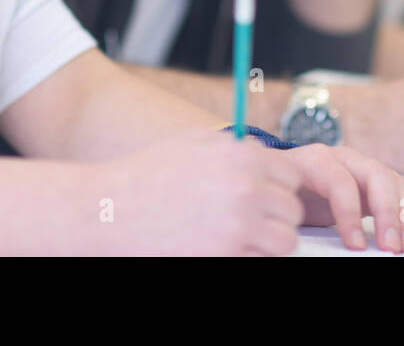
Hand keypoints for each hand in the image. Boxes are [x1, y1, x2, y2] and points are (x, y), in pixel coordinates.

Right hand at [95, 129, 303, 255]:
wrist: (110, 210)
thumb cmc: (147, 174)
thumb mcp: (193, 142)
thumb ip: (235, 146)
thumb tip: (264, 154)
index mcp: (242, 155)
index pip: (292, 175)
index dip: (278, 187)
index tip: (262, 197)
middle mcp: (246, 187)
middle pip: (293, 209)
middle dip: (276, 216)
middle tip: (251, 221)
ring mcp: (238, 224)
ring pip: (286, 240)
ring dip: (269, 242)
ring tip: (244, 239)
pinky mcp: (226, 254)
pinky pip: (262, 261)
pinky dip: (251, 257)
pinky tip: (228, 249)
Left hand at [272, 143, 403, 252]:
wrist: (279, 178)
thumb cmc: (278, 190)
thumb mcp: (275, 197)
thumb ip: (284, 210)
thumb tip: (287, 232)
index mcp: (315, 160)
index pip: (339, 181)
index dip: (348, 213)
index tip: (354, 245)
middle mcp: (345, 158)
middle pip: (376, 176)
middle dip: (387, 213)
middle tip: (391, 246)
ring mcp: (364, 168)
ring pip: (395, 183)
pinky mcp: (377, 184)